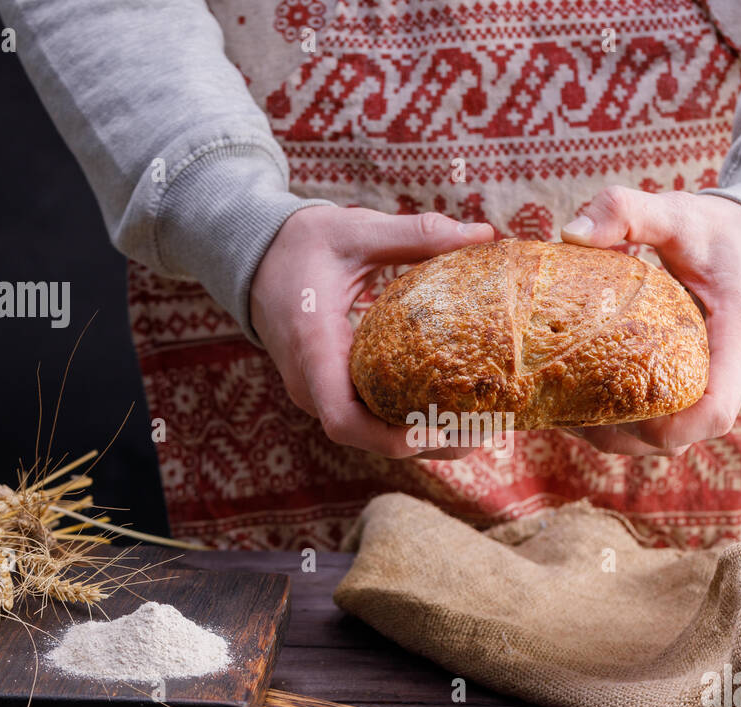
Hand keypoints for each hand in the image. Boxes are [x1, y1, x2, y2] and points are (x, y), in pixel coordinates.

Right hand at [250, 206, 494, 457]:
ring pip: (372, 435)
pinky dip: (409, 421)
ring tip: (483, 428)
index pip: (343, 418)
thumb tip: (485, 234)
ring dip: (424, 438)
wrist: (254, 259)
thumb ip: (418, 233)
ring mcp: (318, 393)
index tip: (436, 430)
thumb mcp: (355, 231)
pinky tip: (455, 411)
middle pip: (368, 437)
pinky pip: (369, 419)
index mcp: (313, 348)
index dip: (389, 437)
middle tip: (486, 431)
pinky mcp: (330, 391)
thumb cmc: (301, 244)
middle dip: (427, 442)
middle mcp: (311, 384)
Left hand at [560, 188, 740, 455]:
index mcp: (738, 340)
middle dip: (622, 434)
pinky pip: (664, 426)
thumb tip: (571, 232)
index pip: (715, 411)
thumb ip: (629, 211)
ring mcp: (715, 390)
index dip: (669, 425)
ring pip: (668, 440)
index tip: (614, 410)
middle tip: (565, 409)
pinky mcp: (696, 391)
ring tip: (564, 411)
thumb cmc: (720, 233)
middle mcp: (732, 378)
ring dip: (618, 435)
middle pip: (680, 437)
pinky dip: (624, 425)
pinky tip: (581, 404)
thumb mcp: (678, 212)